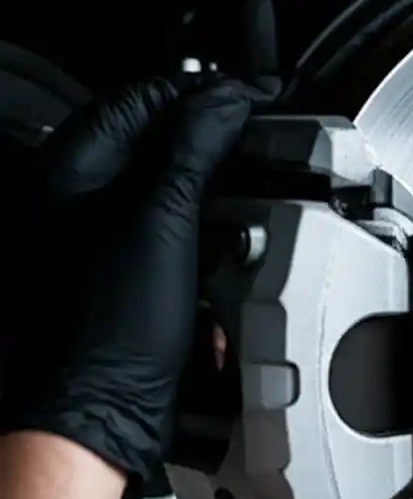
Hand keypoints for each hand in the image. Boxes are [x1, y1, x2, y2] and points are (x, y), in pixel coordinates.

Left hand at [0, 75, 255, 498]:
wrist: (104, 408)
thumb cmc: (113, 328)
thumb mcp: (165, 219)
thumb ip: (195, 147)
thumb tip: (225, 99)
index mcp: (68, 169)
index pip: (143, 96)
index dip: (204, 91)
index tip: (253, 95)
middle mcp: (72, 196)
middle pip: (154, 136)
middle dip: (210, 135)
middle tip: (259, 136)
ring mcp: (93, 234)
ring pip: (163, 180)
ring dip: (210, 182)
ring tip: (247, 186)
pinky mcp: (118, 270)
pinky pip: (168, 226)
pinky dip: (202, 227)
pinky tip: (224, 240)